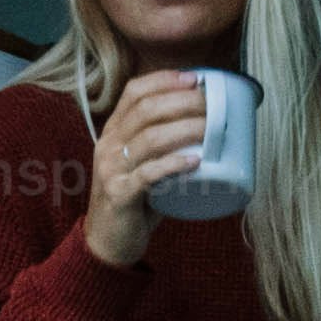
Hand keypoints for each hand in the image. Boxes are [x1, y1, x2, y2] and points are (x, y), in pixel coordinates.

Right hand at [79, 75, 207, 270]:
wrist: (107, 242)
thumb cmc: (135, 199)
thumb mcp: (141, 163)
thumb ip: (163, 145)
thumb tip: (211, 123)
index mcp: (112, 131)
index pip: (133, 92)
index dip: (164, 80)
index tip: (195, 78)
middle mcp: (107, 145)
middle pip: (146, 110)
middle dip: (183, 102)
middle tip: (212, 105)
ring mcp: (111, 169)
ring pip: (149, 138)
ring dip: (185, 129)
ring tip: (211, 129)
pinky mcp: (119, 195)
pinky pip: (148, 174)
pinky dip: (174, 165)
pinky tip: (195, 162)